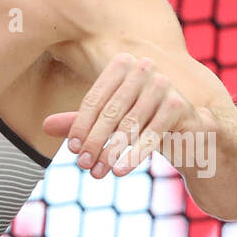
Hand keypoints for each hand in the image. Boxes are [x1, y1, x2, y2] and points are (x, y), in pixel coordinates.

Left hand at [42, 52, 206, 177]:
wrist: (191, 131)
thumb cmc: (145, 122)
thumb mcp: (112, 121)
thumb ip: (81, 121)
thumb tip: (45, 125)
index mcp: (122, 65)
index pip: (94, 98)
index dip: (80, 125)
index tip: (71, 149)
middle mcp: (143, 68)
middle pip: (110, 111)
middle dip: (94, 141)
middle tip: (82, 164)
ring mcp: (163, 85)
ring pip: (129, 125)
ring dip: (111, 151)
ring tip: (98, 172)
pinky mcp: (179, 105)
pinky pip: (152, 134)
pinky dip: (135, 154)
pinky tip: (121, 170)